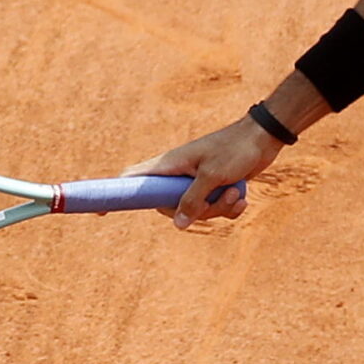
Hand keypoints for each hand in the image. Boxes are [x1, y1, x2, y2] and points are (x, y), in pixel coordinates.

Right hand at [124, 116, 283, 227]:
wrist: (263, 138)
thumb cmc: (235, 149)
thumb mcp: (213, 176)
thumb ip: (193, 200)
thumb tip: (178, 225)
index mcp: (168, 165)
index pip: (132, 180)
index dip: (115, 195)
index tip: (99, 213)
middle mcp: (178, 175)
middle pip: (170, 208)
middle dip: (197, 212)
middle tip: (218, 196)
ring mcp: (195, 182)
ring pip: (196, 213)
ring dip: (219, 209)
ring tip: (235, 191)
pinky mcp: (213, 188)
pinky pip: (214, 211)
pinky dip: (229, 208)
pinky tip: (242, 197)